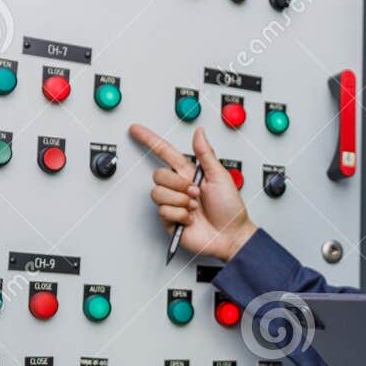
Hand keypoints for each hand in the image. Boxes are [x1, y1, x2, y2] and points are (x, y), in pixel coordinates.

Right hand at [128, 123, 257, 261]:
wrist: (230, 235)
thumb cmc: (230, 208)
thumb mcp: (221, 176)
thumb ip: (206, 154)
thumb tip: (199, 133)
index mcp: (190, 173)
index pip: (165, 153)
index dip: (150, 141)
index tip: (136, 130)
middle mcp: (179, 187)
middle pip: (158, 175)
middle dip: (177, 184)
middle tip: (195, 192)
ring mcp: (173, 204)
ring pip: (158, 193)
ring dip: (180, 200)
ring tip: (194, 207)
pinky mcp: (169, 220)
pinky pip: (163, 211)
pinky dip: (180, 215)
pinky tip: (190, 219)